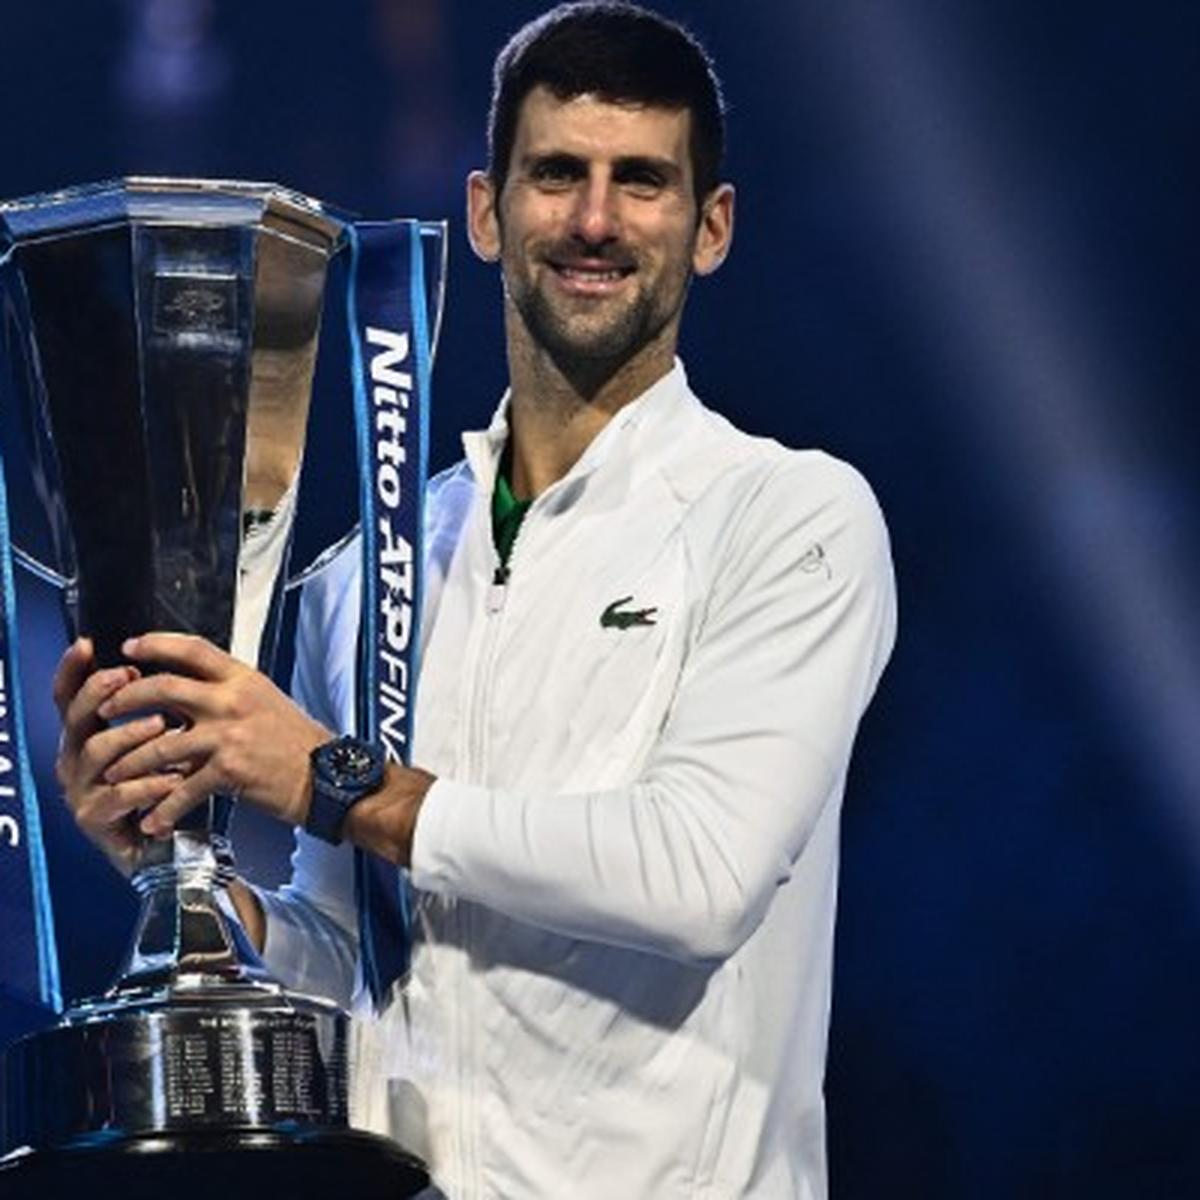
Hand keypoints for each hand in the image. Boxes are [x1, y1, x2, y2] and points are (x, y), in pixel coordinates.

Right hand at [53, 637, 181, 874]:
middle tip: (129, 676)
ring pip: (96, 753)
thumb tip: (166, 662)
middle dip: (101, 693)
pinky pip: (118, 795)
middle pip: (77, 718)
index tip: (86, 643)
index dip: (73, 670)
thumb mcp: (160, 742)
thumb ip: (154, 708)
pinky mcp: (94, 819)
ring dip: (131, 735)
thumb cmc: (164, 786)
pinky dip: (148, 785)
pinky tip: (173, 779)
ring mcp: (81, 790)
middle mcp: (75, 760)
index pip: (70, 697)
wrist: (170, 845)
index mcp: (88, 736)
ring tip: (164, 726)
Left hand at [98, 633, 332, 836]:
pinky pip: (183, 788)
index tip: (128, 647)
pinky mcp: (230, 770)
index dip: (156, 644)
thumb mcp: (264, 700)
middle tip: (106, 709)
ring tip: (114, 773)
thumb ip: (226, 692)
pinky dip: (163, 808)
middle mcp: (232, 700)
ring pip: (161, 742)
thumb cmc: (294, 740)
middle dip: (125, 698)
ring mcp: (229, 734)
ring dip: (131, 761)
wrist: (325, 776)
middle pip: (163, 688)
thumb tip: (186, 689)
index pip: (192, 648)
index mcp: (242, 679)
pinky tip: (152, 819)